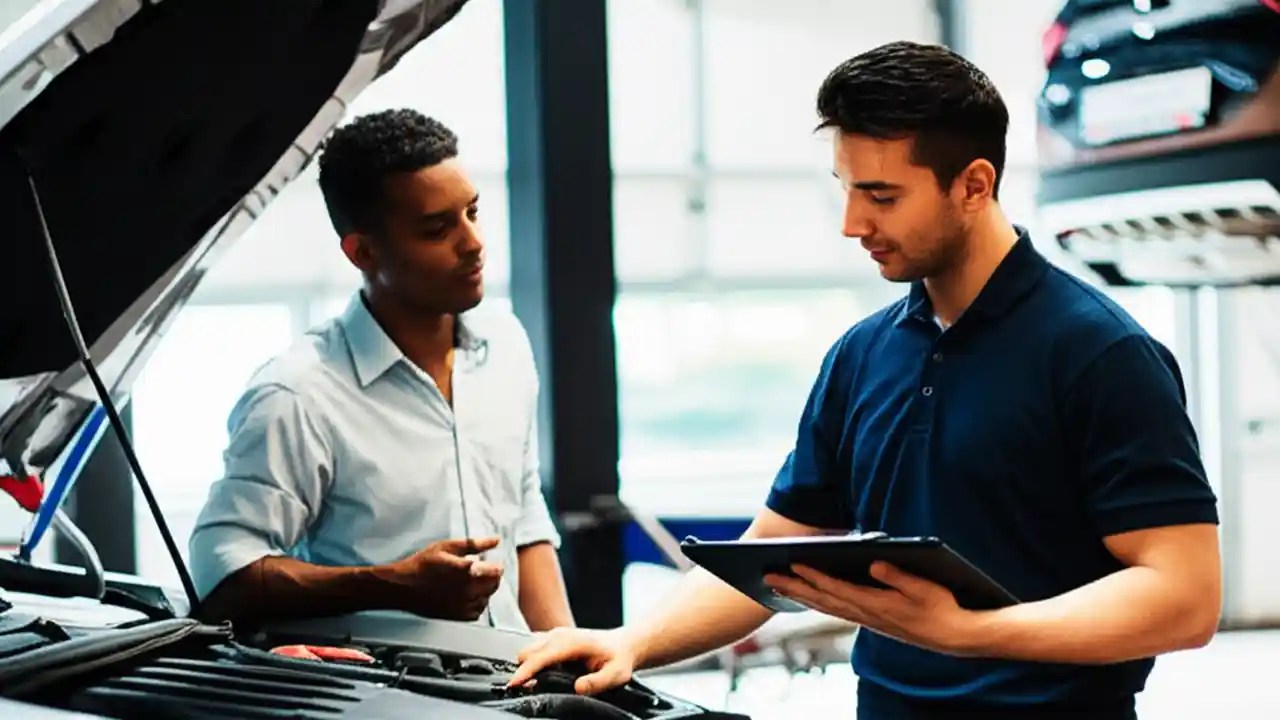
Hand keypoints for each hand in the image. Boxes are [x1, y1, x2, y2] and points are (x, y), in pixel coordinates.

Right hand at [391, 536, 502, 620]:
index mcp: (468, 571)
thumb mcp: (447, 547)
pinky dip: (477, 604)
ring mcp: (463, 605)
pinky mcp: (456, 616)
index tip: (492, 563)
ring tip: (474, 582)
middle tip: (484, 571)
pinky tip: (468, 595)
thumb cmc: (423, 564)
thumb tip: (496, 540)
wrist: (403, 587)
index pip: (496, 571)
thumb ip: (475, 544)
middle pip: (494, 585)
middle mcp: (468, 590)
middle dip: (492, 577)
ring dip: (485, 590)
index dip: (496, 566)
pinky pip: (476, 612)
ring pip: (486, 599)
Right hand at [507, 627, 639, 694]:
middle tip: (529, 689)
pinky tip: (541, 675)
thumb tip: (578, 687)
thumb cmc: (619, 659)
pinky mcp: (553, 638)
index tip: (515, 683)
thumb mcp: (615, 675)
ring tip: (534, 684)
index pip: (541, 656)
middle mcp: (560, 635)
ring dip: (527, 666)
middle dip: (523, 670)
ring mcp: (555, 635)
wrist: (623, 645)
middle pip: (527, 652)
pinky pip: (534, 649)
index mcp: (572, 642)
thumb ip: (597, 682)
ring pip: (528, 650)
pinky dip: (532, 662)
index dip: (526, 671)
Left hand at [764, 561, 980, 655]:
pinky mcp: (872, 621)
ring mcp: (868, 619)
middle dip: (795, 587)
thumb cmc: (943, 607)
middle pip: (824, 599)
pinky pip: (837, 611)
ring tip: (778, 586)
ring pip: (827, 607)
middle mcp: (868, 614)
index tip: (793, 563)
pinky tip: (807, 596)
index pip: (838, 588)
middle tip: (768, 577)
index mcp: (878, 604)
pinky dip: (818, 603)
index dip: (814, 576)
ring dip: (801, 596)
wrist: (955, 636)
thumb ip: (899, 575)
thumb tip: (875, 561)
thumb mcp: (926, 587)